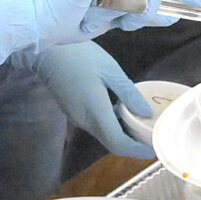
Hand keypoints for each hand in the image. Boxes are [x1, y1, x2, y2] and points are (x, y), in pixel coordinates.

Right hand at [0, 0, 200, 64]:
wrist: (40, 23)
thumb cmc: (71, 21)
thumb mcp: (116, 19)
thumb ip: (142, 13)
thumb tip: (171, 14)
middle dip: (147, 11)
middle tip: (121, 21)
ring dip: (127, 12)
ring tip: (99, 13)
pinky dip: (117, 5)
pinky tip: (97, 5)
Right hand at [29, 41, 154, 158]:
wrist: (46, 49)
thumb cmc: (80, 56)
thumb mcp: (111, 71)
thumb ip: (129, 94)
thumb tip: (147, 113)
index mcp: (95, 113)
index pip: (118, 143)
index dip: (136, 150)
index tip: (154, 148)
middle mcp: (85, 121)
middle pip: (111, 142)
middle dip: (132, 144)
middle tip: (152, 135)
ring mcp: (76, 117)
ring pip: (103, 134)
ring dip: (122, 133)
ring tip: (143, 123)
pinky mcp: (73, 110)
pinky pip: (96, 124)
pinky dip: (112, 124)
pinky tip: (123, 111)